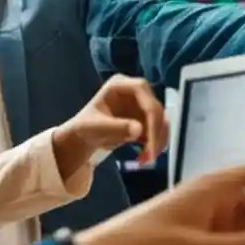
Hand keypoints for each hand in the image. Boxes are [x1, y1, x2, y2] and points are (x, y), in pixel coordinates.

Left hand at [51, 74, 166, 177]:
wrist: (84, 137)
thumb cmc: (85, 127)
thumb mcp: (96, 128)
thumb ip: (116, 128)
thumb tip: (139, 130)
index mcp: (120, 84)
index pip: (142, 90)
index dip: (150, 112)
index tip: (151, 138)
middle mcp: (135, 91)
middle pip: (155, 107)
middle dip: (156, 132)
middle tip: (151, 155)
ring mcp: (142, 105)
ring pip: (161, 121)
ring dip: (158, 141)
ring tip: (145, 159)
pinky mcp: (146, 119)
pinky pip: (158, 131)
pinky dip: (155, 145)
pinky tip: (143, 158)